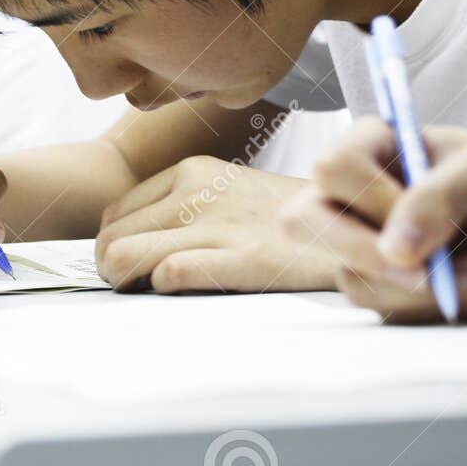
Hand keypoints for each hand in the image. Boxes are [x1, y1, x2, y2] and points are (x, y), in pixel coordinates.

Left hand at [97, 158, 337, 291]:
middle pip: (111, 237)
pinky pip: (170, 273)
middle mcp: (197, 191)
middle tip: (132, 288)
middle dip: (112, 269)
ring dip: (125, 283)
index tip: (127, 267)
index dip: (112, 245)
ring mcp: (218, 223)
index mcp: (192, 171)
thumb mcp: (231, 191)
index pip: (115, 213)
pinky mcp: (242, 257)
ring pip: (126, 255)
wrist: (355, 226)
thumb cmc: (288, 221)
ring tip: (145, 294)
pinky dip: (161, 288)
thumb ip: (185, 207)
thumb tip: (129, 242)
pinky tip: (181, 292)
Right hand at [281, 116, 466, 321]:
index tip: (423, 213)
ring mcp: (364, 246)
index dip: (369, 197)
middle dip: (362, 251)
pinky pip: (381, 308)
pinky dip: (432, 304)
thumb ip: (440, 196)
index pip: (333, 166)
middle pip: (303, 220)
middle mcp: (357, 196)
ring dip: (420, 283)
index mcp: (375, 147)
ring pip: (349, 275)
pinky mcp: (383, 291)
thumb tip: (394, 248)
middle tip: (424, 271)